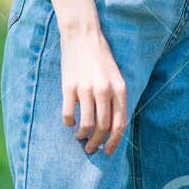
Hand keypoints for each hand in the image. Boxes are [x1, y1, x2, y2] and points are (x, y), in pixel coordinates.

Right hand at [59, 26, 127, 154]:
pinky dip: (69, 123)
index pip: (120, 123)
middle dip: (97, 142)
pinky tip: (70, 123)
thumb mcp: (116, 77)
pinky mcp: (68, 88)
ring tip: (80, 137)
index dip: (114, 141)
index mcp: (120, 88)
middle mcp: (104, 90)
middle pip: (103, 127)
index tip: (108, 151)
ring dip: (82, 136)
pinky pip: (68, 114)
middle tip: (91, 148)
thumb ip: (116, 99)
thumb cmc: (101, 59)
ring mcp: (86, 89)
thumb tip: (112, 126)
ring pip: (86, 124)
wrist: (83, 37)